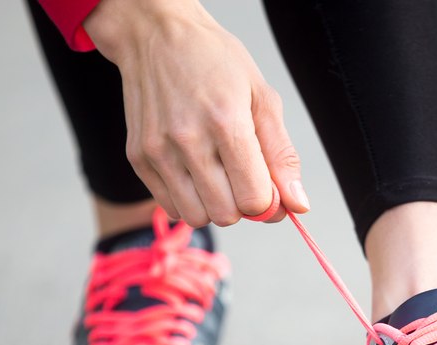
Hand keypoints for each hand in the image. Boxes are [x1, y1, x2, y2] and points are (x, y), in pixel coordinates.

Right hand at [83, 0, 307, 226]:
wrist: (156, 35)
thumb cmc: (214, 61)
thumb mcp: (262, 97)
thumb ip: (282, 155)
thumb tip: (298, 204)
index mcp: (226, 122)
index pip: (254, 199)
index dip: (268, 202)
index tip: (268, 187)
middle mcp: (188, 139)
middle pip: (226, 214)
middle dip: (242, 205)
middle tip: (242, 178)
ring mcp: (158, 151)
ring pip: (197, 217)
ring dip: (214, 206)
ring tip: (217, 176)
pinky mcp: (138, 157)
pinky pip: (170, 206)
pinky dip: (188, 200)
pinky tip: (194, 173)